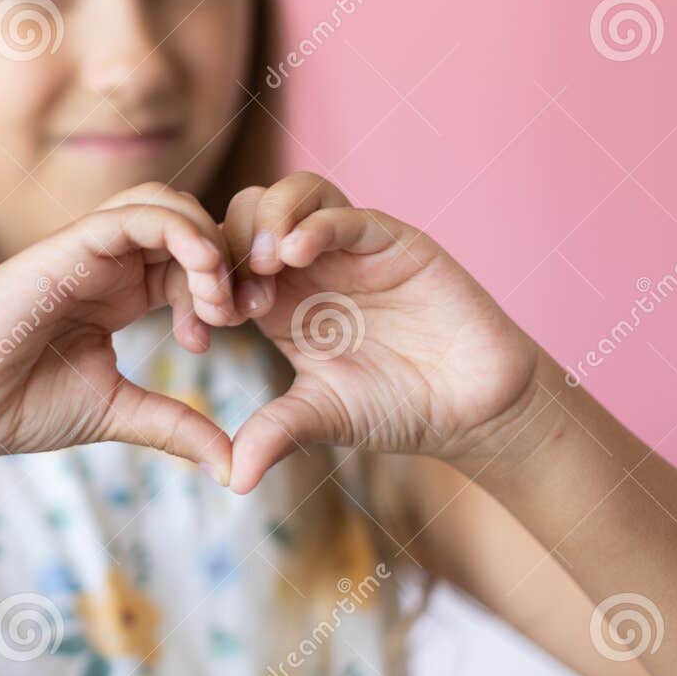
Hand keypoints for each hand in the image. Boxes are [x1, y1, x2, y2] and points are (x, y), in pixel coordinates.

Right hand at [0, 184, 243, 479]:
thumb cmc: (17, 407)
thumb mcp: (116, 413)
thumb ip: (174, 426)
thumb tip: (233, 467)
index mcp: (116, 293)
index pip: (187, 261)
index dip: (220, 287)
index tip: (223, 336)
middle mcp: (103, 264)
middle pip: (184, 223)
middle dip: (223, 259)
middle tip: (232, 314)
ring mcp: (84, 251)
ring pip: (162, 203)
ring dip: (204, 238)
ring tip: (216, 295)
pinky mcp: (65, 247)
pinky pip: (134, 215)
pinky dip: (178, 231)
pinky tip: (201, 271)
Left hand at [221, 172, 542, 493]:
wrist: (475, 408)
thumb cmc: (397, 408)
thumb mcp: (322, 418)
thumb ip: (276, 434)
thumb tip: (231, 481)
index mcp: (279, 299)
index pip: (221, 261)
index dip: (201, 286)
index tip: (203, 330)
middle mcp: (309, 265)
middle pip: (245, 214)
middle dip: (224, 247)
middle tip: (228, 300)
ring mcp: (350, 247)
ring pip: (292, 195)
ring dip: (264, 221)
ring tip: (261, 267)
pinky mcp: (391, 242)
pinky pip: (345, 213)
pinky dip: (314, 224)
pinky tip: (293, 255)